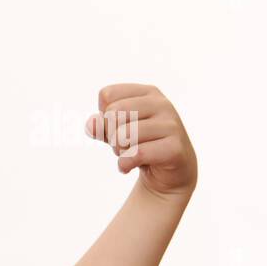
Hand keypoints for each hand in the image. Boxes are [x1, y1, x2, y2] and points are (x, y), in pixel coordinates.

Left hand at [85, 84, 196, 200]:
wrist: (168, 173)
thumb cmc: (139, 145)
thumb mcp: (114, 132)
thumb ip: (100, 126)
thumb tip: (92, 123)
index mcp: (147, 93)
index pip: (107, 94)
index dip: (103, 116)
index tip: (117, 127)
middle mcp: (162, 104)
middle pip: (114, 112)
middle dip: (110, 134)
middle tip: (122, 144)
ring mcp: (171, 124)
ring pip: (124, 134)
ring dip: (118, 150)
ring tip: (129, 154)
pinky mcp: (175, 147)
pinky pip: (136, 153)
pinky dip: (124, 164)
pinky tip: (129, 166)